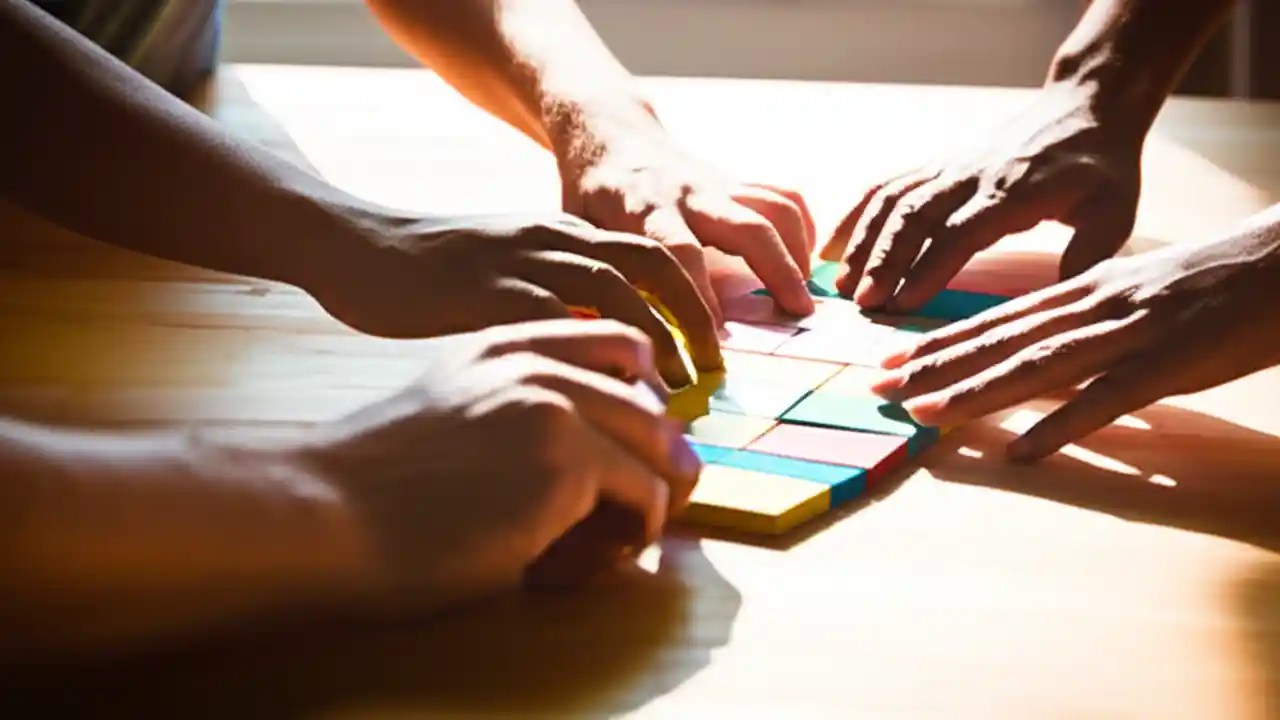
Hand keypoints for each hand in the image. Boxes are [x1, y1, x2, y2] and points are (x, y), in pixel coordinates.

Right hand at [286, 320, 702, 610]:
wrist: (325, 512)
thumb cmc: (377, 484)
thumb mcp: (454, 409)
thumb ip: (522, 408)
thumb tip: (600, 458)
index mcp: (510, 343)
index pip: (624, 346)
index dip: (645, 403)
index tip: (637, 454)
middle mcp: (541, 361)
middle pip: (655, 404)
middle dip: (659, 465)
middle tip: (637, 514)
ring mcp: (558, 405)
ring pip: (663, 451)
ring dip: (649, 504)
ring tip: (608, 544)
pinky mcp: (568, 460)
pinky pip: (646, 499)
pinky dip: (632, 536)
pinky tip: (585, 559)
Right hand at [307, 211, 719, 387]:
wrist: (353, 248)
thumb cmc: (423, 276)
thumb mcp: (504, 271)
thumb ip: (550, 297)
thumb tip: (595, 344)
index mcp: (558, 233)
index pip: (647, 256)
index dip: (687, 300)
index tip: (711, 349)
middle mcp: (550, 240)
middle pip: (648, 265)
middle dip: (691, 318)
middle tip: (715, 372)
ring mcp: (520, 262)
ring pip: (615, 294)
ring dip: (657, 343)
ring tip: (678, 396)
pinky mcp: (487, 294)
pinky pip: (559, 326)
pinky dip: (592, 364)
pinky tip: (609, 404)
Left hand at [555, 106, 816, 320]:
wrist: (608, 134)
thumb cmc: (589, 196)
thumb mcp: (578, 231)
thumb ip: (600, 274)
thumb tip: (615, 334)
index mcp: (641, 208)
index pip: (679, 253)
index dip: (699, 298)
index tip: (714, 340)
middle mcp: (687, 193)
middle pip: (747, 227)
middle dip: (777, 271)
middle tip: (798, 314)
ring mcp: (717, 183)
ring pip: (774, 208)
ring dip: (798, 252)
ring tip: (806, 296)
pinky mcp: (736, 181)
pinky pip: (782, 196)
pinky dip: (803, 227)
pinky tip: (804, 262)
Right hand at [820, 82, 1141, 312]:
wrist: (1087, 108)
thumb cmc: (1101, 168)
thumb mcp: (1112, 215)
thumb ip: (1083, 260)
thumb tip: (1054, 309)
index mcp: (1013, 193)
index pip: (960, 233)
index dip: (928, 268)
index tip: (901, 303)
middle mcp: (972, 176)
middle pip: (915, 216)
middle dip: (883, 260)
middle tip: (862, 303)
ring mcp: (950, 167)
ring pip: (894, 200)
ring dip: (864, 241)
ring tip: (842, 284)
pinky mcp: (938, 165)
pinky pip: (889, 186)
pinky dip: (856, 215)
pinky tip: (833, 247)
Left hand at [869, 208, 1279, 460]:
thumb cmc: (1216, 281)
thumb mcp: (1140, 294)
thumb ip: (1091, 320)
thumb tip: (1049, 354)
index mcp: (1088, 290)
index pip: (1000, 318)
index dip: (944, 341)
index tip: (896, 361)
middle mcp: (1096, 306)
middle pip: (1001, 338)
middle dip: (937, 365)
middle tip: (881, 389)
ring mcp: (1131, 333)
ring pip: (1038, 364)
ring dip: (976, 392)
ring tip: (926, 416)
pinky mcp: (1171, 362)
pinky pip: (1107, 399)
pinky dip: (1061, 425)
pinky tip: (1022, 452)